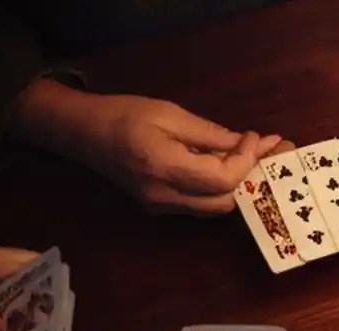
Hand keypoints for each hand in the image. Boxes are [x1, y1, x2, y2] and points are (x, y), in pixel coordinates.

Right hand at [12, 79, 282, 214]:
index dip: (246, 160)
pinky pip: (197, 204)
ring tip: (240, 154)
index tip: (255, 137)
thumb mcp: (170, 114)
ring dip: (232, 183)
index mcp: (165, 169)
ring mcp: (160, 207)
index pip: (223, 179)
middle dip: (245, 176)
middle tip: (255, 148)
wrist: (83, 133)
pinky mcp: (158, 207)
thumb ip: (210, 134)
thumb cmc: (123, 114)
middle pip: (224, 202)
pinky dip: (214, 187)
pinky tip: (217, 162)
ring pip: (212, 207)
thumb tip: (245, 143)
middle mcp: (164, 197)